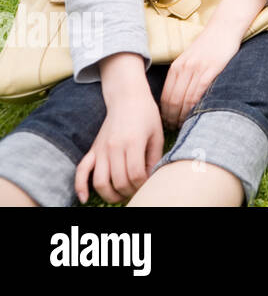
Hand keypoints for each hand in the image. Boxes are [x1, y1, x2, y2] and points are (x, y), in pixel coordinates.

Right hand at [75, 55, 162, 203]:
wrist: (127, 98)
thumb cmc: (147, 115)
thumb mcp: (157, 135)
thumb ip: (154, 158)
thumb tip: (149, 179)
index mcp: (133, 142)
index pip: (135, 175)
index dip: (142, 185)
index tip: (147, 184)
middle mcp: (114, 147)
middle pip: (118, 181)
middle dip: (129, 191)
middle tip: (136, 190)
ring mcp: (101, 149)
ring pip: (100, 182)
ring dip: (110, 194)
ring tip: (120, 195)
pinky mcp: (93, 150)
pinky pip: (81, 171)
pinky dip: (80, 187)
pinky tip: (85, 198)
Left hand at [159, 23, 241, 129]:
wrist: (224, 27)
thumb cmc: (210, 45)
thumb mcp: (191, 59)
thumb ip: (184, 75)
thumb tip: (180, 99)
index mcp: (176, 68)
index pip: (165, 97)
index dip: (165, 114)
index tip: (169, 124)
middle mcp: (183, 69)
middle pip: (172, 101)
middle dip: (172, 118)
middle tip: (176, 129)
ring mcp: (196, 69)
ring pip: (183, 100)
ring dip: (183, 116)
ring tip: (186, 125)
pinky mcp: (210, 70)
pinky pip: (198, 93)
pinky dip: (195, 107)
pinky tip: (197, 114)